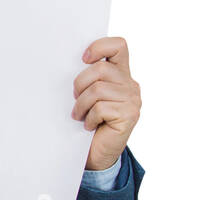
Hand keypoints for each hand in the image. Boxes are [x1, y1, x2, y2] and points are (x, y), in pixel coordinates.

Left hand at [72, 36, 140, 170]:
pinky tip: (89, 125)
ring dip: (82, 104)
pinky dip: (89, 118)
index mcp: (121, 74)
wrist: (97, 154)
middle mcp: (131, 84)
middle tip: (75, 99)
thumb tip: (67, 63)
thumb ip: (88, 79)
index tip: (83, 58)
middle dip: (80, 84)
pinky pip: (101, 108)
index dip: (100, 46)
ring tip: (80, 115)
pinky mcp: (130, 115)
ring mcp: (133, 100)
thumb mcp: (88, 96)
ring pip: (98, 90)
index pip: (119, 46)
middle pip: (101, 69)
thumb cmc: (89, 122)